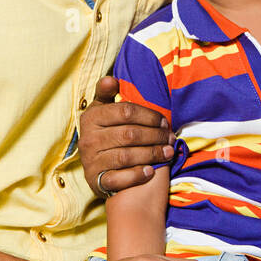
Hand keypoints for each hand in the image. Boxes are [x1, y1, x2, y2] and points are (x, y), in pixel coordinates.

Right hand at [78, 76, 174, 194]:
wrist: (94, 166)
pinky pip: (117, 179)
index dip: (149, 116)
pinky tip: (150, 171)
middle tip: (171, 138)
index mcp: (91, 118)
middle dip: (155, 136)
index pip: (126, 112)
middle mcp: (89, 139)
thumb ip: (107, 93)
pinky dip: (136, 175)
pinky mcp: (96, 180)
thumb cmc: (104, 131)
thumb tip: (112, 80)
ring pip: (126, 156)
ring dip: (152, 154)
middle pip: (129, 134)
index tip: (165, 122)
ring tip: (169, 152)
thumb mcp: (102, 109)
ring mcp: (91, 161)